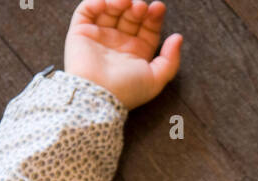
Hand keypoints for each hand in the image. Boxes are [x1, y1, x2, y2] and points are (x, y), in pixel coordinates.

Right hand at [64, 0, 182, 110]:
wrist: (96, 95)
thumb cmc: (126, 90)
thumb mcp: (156, 80)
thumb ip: (171, 60)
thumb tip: (178, 37)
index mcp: (135, 53)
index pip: (147, 28)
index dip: (154, 16)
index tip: (158, 8)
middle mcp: (117, 43)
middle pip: (130, 15)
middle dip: (138, 7)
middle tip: (140, 8)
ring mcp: (99, 37)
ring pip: (110, 9)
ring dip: (120, 1)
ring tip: (126, 3)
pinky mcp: (80, 32)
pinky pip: (87, 10)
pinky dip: (97, 1)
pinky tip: (108, 3)